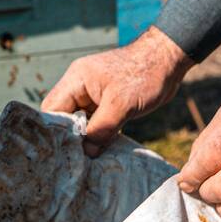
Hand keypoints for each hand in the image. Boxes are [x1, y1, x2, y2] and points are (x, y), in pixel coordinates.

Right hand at [43, 27, 193, 155]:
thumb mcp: (121, 105)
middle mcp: (80, 86)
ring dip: (84, 140)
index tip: (60, 153)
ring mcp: (93, 95)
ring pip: (80, 122)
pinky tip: (99, 152)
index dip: (54, 132)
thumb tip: (86, 154)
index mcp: (76, 80)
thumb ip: (101, 130)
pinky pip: (94, 123)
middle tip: (72, 162)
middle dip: (68, 138)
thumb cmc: (144, 75)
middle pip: (63, 117)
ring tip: (84, 161)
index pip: (52, 109)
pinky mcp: (106, 103)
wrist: (168, 59)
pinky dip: (96, 136)